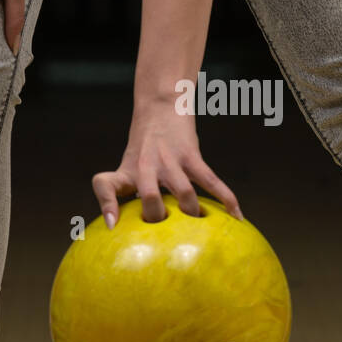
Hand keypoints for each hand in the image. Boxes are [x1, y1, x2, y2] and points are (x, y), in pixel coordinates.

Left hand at [92, 100, 242, 226]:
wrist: (160, 107)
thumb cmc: (144, 148)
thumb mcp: (127, 168)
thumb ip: (126, 196)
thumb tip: (120, 226)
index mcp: (126, 172)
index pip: (104, 186)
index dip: (107, 206)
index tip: (114, 225)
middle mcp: (144, 166)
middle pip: (151, 198)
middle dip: (162, 220)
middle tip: (169, 235)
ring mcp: (169, 160)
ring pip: (185, 194)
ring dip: (194, 214)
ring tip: (200, 229)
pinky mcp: (191, 155)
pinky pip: (211, 181)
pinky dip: (226, 199)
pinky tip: (237, 216)